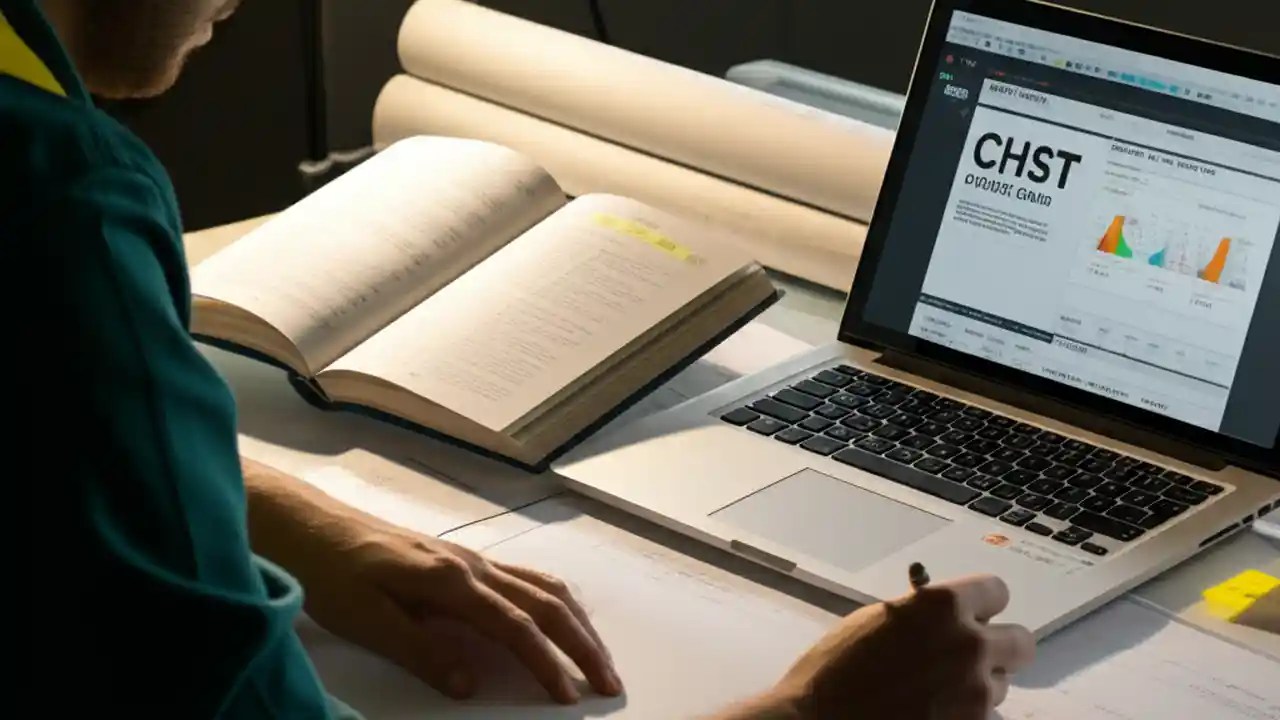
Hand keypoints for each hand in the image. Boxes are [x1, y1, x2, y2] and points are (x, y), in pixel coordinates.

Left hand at [242, 460, 621, 703]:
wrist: (312, 526)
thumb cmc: (332, 574)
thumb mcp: (365, 620)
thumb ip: (420, 651)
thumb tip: (469, 685)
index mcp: (450, 581)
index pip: (515, 626)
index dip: (547, 663)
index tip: (569, 697)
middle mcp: (472, 565)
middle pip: (546, 603)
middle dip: (583, 644)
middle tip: (609, 683)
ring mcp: (473, 558)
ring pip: (544, 586)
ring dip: (578, 623)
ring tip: (598, 657)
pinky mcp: (466, 559)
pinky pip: (528, 577)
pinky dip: (558, 601)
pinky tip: (564, 617)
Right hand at [719, 574, 1033, 719]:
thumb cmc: (834, 670)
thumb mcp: (877, 620)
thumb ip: (921, 612)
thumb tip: (945, 613)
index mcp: (942, 606)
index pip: (997, 590)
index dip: (983, 605)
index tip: (974, 614)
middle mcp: (969, 644)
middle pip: (1020, 642)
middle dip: (998, 647)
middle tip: (970, 656)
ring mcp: (975, 692)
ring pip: (1001, 684)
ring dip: (978, 685)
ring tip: (937, 691)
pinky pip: (987, 716)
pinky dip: (968, 714)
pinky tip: (935, 710)